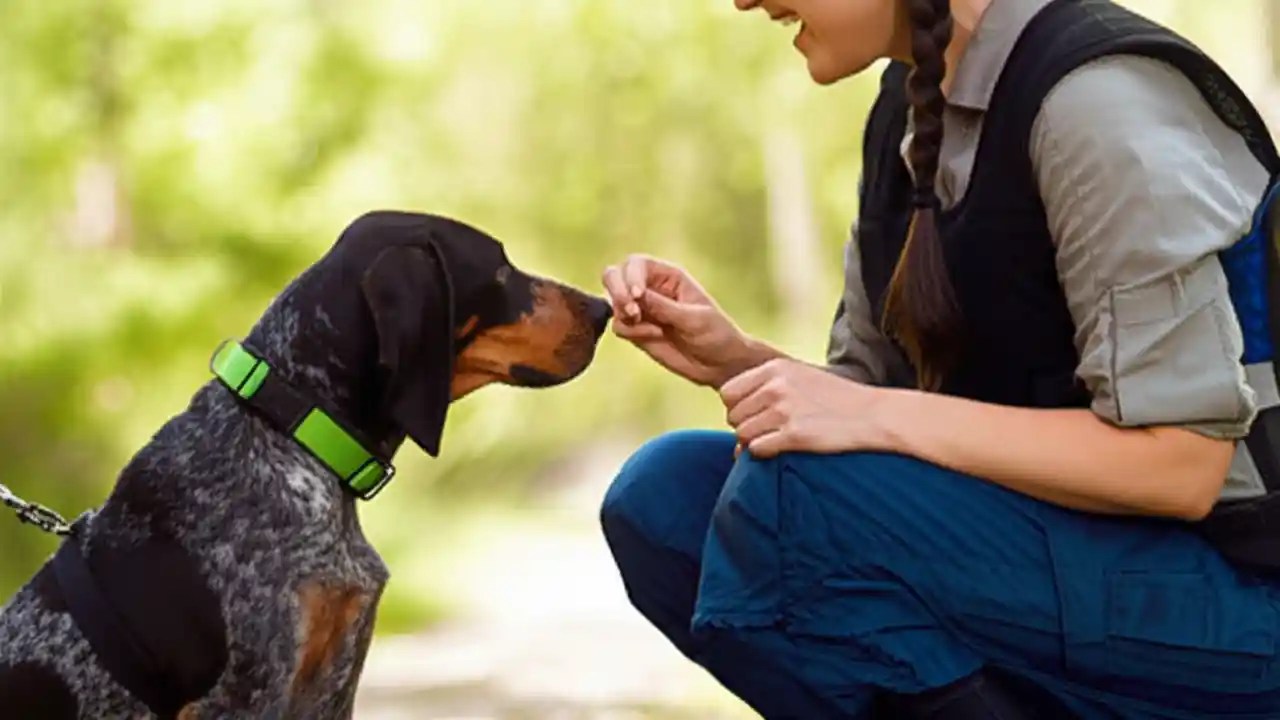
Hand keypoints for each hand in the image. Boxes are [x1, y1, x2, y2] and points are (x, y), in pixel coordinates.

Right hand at [602, 254, 761, 386]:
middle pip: (615, 275)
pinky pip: (619, 326)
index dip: (631, 276)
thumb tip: (635, 295)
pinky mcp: (638, 331)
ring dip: (624, 314)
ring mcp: (643, 310)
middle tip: (631, 311)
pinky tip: (654, 337)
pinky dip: (630, 331)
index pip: (636, 264)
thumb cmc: (716, 334)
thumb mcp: (694, 318)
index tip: (638, 297)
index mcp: (668, 276)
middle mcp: (651, 288)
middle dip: (617, 290)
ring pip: (614, 302)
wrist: (720, 364)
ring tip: (651, 330)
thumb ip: (663, 307)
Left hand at [719, 358, 884, 457]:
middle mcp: (776, 386)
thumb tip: (733, 419)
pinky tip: (781, 448)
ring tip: (775, 439)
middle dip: (745, 426)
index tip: (754, 415)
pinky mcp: (794, 434)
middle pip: (733, 415)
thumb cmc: (834, 398)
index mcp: (774, 368)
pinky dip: (763, 453)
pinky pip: (757, 449)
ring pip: (742, 434)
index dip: (737, 407)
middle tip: (767, 430)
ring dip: (753, 442)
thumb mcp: (798, 377)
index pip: (728, 392)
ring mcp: (784, 410)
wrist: (872, 414)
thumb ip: (765, 389)